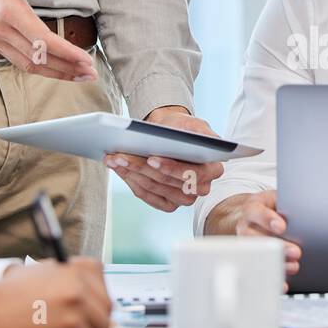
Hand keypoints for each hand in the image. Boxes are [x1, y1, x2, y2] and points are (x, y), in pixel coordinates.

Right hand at [0, 0, 97, 81]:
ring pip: (30, 65)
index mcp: (8, 11)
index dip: (66, 53)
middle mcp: (0, 30)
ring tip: (80, 75)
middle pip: (39, 58)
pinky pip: (21, 62)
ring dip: (57, 73)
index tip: (86, 59)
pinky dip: (42, 68)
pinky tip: (59, 69)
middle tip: (91, 73)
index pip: (42, 40)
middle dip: (68, 68)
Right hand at [0, 258, 111, 327]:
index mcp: (71, 269)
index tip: (87, 299)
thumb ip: (65, 279)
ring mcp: (76, 312)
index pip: (99, 275)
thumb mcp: (35, 273)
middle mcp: (78, 288)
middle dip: (94, 316)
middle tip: (77, 323)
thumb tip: (92, 298)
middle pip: (105, 305)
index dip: (94, 289)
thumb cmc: (4, 298)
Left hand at [105, 107, 225, 212]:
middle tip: (120, 155)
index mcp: (213, 169)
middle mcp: (201, 188)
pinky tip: (120, 169)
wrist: (171, 134)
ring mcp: (184, 198)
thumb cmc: (183, 129)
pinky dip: (131, 181)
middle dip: (141, 167)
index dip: (171, 168)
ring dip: (131, 173)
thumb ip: (202, 133)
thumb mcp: (194, 124)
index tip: (151, 159)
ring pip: (153, 187)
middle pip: (167, 181)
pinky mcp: (168, 203)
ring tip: (114, 159)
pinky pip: (147, 196)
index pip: (193, 174)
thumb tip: (203, 140)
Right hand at [205, 190, 300, 284]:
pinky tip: (283, 284)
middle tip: (296, 251)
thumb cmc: (272, 206)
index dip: (268, 219)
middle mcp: (245, 227)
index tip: (281, 226)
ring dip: (276, 263)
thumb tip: (306, 208)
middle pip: (255, 237)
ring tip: (294, 266)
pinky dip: (271, 279)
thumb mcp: (279, 198)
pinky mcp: (251, 259)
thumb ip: (288, 202)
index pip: (256, 212)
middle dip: (276, 246)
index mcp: (252, 209)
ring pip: (256, 256)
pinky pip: (258, 271)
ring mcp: (246, 245)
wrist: (256, 216)